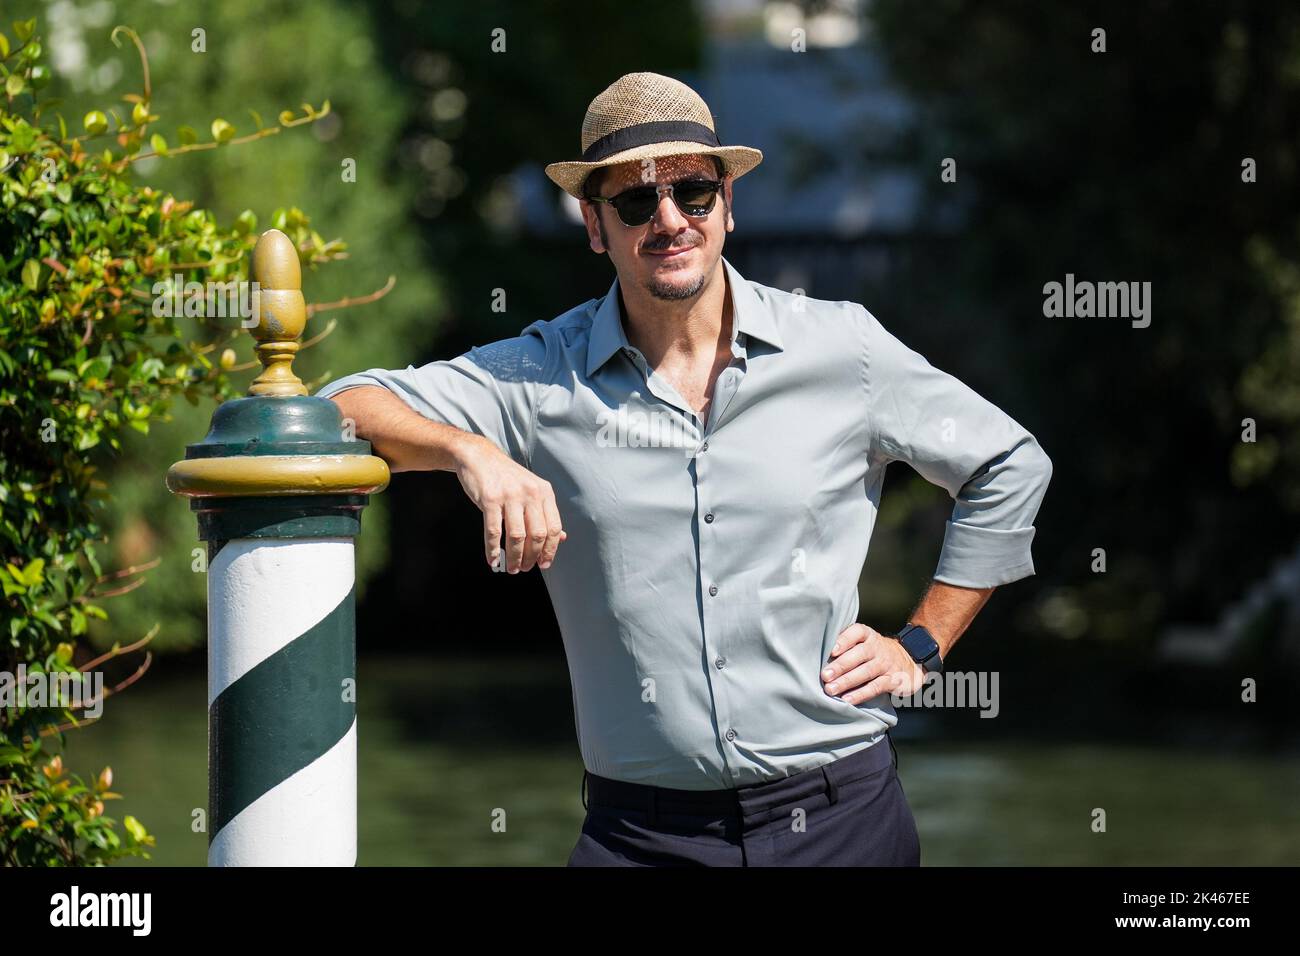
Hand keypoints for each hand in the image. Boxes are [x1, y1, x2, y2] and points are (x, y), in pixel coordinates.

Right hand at [451, 434, 566, 572]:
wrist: (479, 457)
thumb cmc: (506, 478)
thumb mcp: (531, 491)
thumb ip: (545, 514)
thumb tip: (562, 538)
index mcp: (544, 492)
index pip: (554, 528)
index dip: (550, 550)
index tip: (544, 564)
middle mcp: (530, 493)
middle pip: (537, 535)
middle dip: (532, 557)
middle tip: (524, 568)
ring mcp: (510, 495)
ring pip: (517, 536)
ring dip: (514, 557)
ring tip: (511, 568)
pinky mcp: (490, 498)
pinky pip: (494, 531)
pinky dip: (492, 549)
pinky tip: (492, 559)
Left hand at [821, 623, 925, 703]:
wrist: (909, 659)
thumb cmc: (875, 652)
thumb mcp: (864, 642)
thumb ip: (845, 644)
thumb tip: (816, 653)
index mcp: (868, 635)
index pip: (856, 632)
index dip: (844, 640)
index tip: (831, 650)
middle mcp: (877, 647)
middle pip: (859, 654)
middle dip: (840, 666)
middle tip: (824, 676)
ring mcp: (886, 664)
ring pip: (866, 671)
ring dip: (847, 681)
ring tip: (831, 689)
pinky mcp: (893, 680)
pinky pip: (876, 687)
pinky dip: (861, 694)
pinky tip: (848, 699)